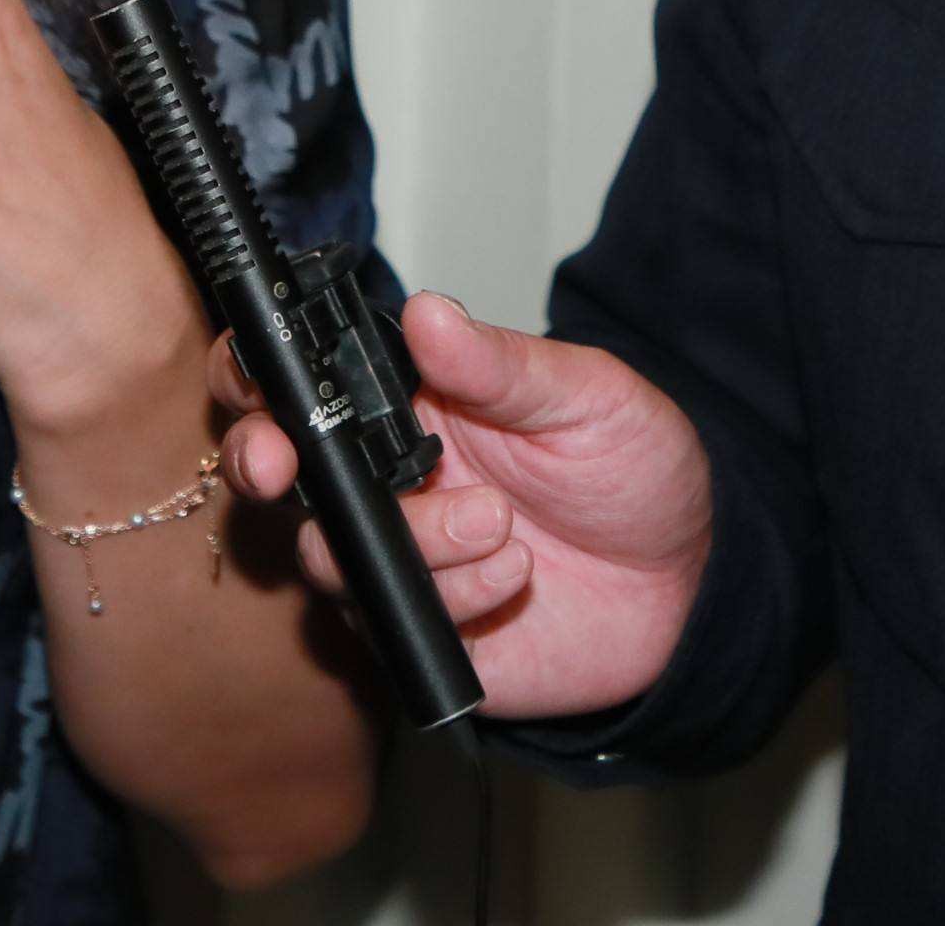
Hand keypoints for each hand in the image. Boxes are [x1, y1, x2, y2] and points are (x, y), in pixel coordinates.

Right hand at [224, 293, 710, 722]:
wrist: (688, 582)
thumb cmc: (633, 469)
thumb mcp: (584, 396)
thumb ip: (499, 365)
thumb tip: (425, 312)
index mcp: (412, 405)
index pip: (306, 379)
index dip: (255, 374)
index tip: (256, 382)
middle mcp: (387, 480)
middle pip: (277, 470)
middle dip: (262, 461)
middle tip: (281, 464)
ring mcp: (398, 559)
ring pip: (332, 552)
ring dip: (415, 536)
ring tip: (501, 522)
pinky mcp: (420, 631)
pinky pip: (392, 620)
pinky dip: (454, 595)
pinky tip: (515, 577)